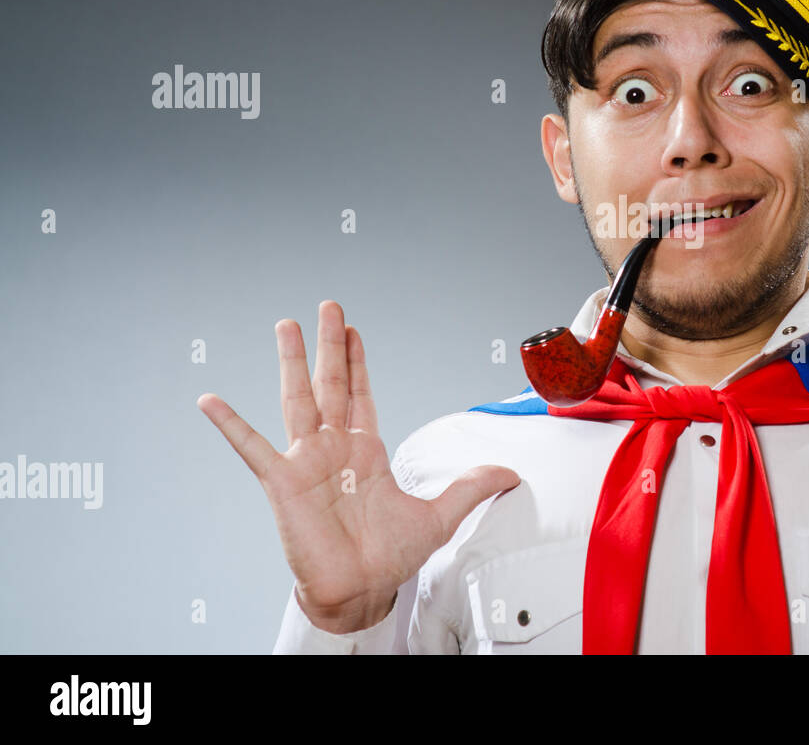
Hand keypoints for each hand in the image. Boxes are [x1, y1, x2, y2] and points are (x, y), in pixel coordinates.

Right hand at [197, 301, 519, 633]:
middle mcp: (334, 448)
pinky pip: (252, 448)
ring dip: (291, 362)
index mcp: (365, 450)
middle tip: (329, 307)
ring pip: (297, 400)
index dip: (357, 361)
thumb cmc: (389, 556)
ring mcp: (306, 462)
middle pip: (331, 384)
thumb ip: (470, 487)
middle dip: (330, 346)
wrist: (360, 590)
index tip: (353, 330)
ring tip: (286, 325)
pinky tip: (210, 400)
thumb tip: (510, 473)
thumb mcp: (439, 515)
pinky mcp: (282, 483)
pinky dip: (231, 425)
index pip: (361, 394)